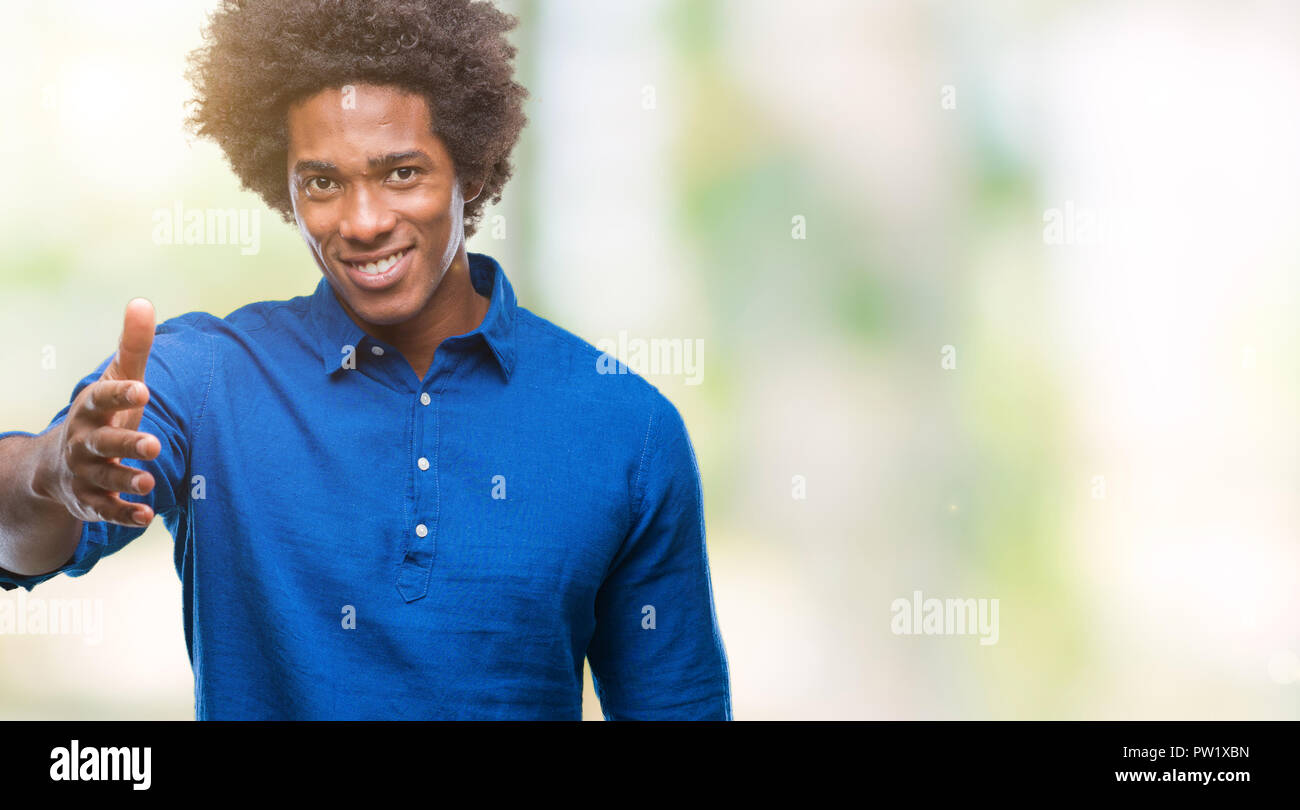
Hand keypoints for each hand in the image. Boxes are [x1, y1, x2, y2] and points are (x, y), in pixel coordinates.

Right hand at [38, 298, 160, 526]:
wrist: (57, 465)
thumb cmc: (102, 414)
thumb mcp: (117, 380)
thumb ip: (133, 346)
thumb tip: (143, 301)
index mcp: (92, 409)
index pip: (103, 398)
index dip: (120, 394)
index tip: (143, 389)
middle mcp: (85, 442)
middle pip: (104, 442)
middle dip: (126, 444)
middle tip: (155, 445)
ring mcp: (86, 474)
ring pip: (104, 479)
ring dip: (126, 481)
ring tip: (149, 481)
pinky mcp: (92, 502)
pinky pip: (107, 512)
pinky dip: (124, 516)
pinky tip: (146, 517)